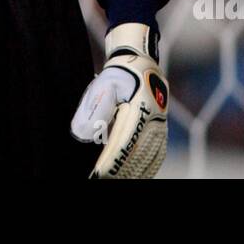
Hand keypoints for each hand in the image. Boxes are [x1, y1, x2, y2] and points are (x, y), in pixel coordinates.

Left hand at [70, 22, 168, 177]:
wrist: (141, 62)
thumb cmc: (119, 73)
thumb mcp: (104, 84)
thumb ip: (94, 109)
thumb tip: (82, 134)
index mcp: (139, 109)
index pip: (123, 144)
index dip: (111, 163)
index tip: (98, 174)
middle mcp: (153, 120)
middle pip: (136, 155)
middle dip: (119, 172)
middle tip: (102, 180)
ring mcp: (160, 125)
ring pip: (148, 158)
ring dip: (133, 172)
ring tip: (116, 180)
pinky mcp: (162, 129)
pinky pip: (158, 154)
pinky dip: (148, 167)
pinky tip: (138, 175)